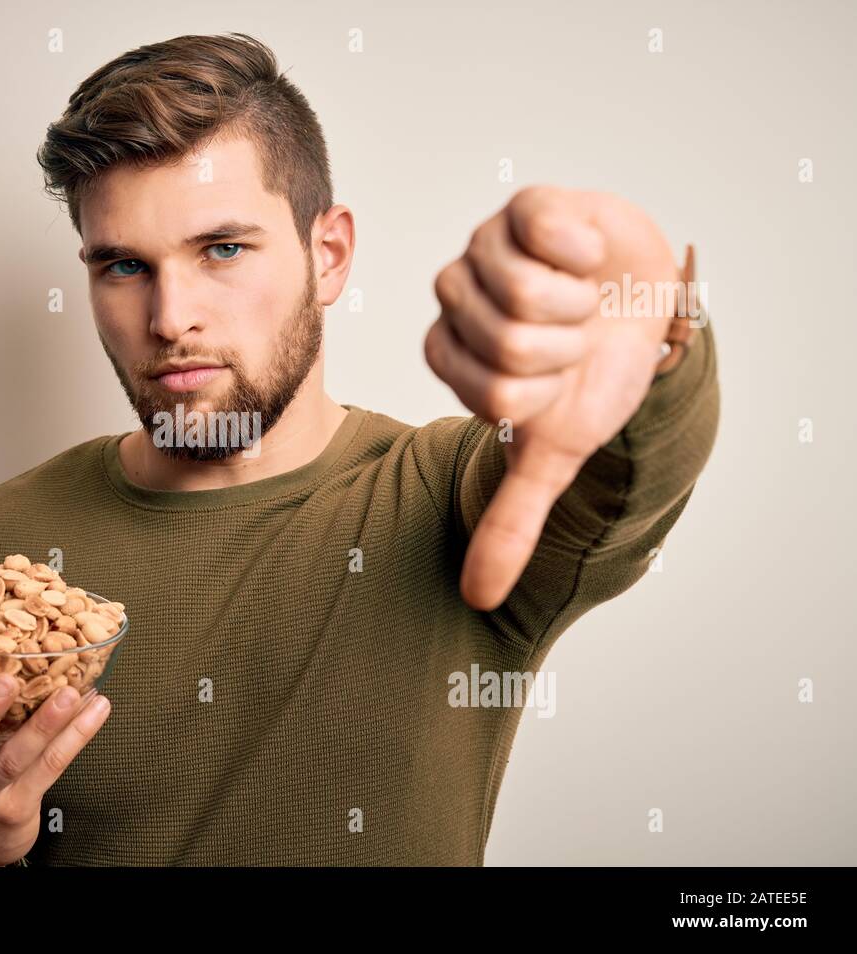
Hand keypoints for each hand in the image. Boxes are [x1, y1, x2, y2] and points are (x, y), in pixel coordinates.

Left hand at [425, 185, 681, 611]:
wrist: (647, 315)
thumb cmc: (592, 376)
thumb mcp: (554, 450)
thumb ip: (511, 520)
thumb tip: (478, 600)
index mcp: (449, 354)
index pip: (490, 391)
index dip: (543, 392)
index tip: (557, 380)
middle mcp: (455, 298)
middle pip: (506, 343)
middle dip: (565, 351)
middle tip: (575, 338)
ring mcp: (485, 247)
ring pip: (521, 291)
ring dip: (578, 305)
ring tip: (582, 299)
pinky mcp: (524, 207)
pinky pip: (543, 230)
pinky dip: (584, 252)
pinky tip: (587, 258)